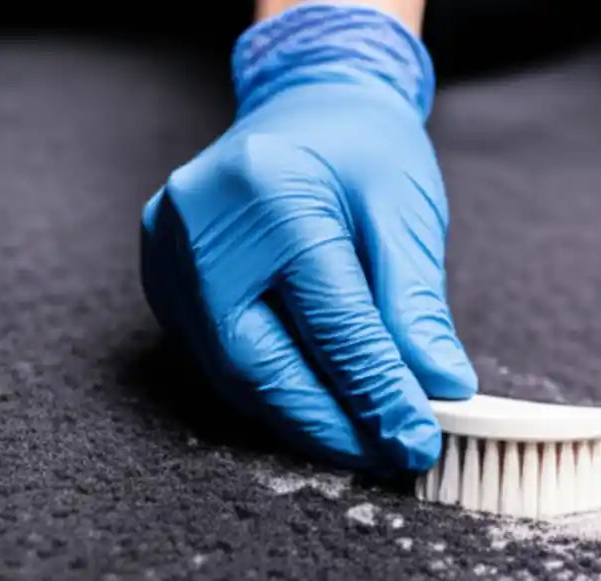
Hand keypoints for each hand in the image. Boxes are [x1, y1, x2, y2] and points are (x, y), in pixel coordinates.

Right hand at [140, 4, 475, 473]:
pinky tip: (320, 412)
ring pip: (233, 373)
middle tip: (387, 455)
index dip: (378, 392)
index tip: (418, 440)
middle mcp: (197, 226)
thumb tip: (436, 390)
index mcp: (267, 193)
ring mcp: (166, 255)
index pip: (330, 322)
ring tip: (363, 444)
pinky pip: (219, 359)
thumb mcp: (406, 218)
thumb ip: (415, 309)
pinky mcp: (163, 281)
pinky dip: (274, 393)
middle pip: (260, 362)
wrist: (308, 104)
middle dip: (329, 423)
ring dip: (301, 419)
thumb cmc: (363, 150)